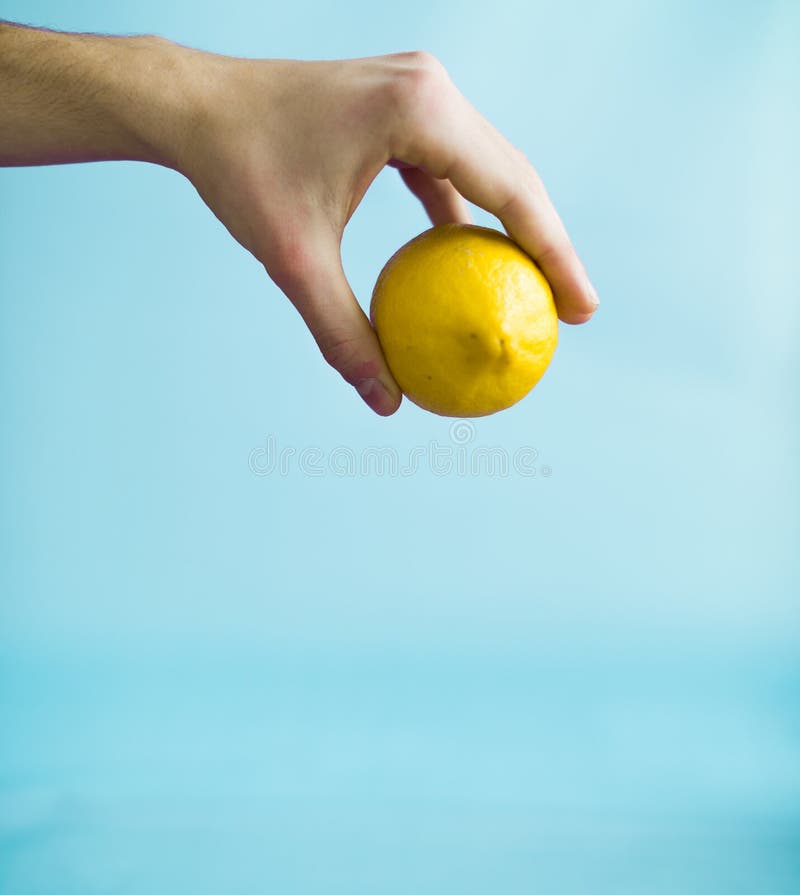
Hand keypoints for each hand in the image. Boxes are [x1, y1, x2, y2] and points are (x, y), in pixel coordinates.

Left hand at [170, 50, 598, 414]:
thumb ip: (343, 332)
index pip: (511, 191)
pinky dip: (464, 214)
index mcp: (419, 110)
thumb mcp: (294, 260)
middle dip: (547, 245)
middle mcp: (431, 87)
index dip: (556, 255)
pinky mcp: (401, 105)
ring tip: (531, 289)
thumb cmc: (238, 171)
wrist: (196, 105)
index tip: (581, 311)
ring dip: (512, 228)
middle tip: (572, 312)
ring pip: (489, 168)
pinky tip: (468, 260)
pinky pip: (450, 167)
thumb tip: (385, 402)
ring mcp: (418, 90)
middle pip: (515, 176)